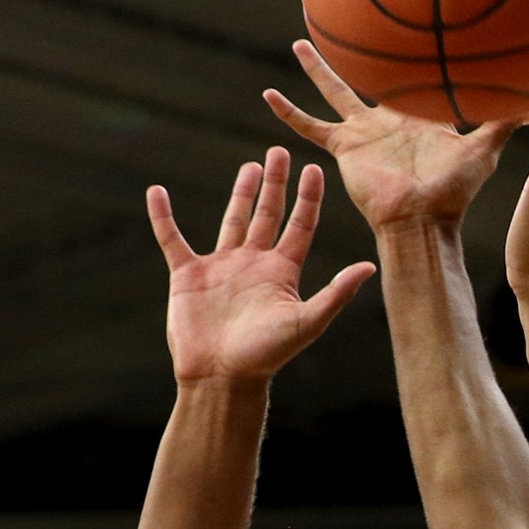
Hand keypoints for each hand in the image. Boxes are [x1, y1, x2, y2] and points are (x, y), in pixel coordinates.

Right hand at [147, 149, 373, 382]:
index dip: (308, 199)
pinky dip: (162, 216)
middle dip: (276, 184)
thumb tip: (371, 267)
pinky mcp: (187, 275)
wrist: (222, 376)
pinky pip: (172, 239)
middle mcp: (254, 265)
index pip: (300, 226)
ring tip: (251, 166)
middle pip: (268, 215)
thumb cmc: (266, 354)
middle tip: (280, 152)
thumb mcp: (307, 321)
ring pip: (232, 220)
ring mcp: (221, 268)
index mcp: (283, 273)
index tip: (315, 169)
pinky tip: (157, 192)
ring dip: (240, 193)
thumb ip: (337, 293)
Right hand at [266, 41, 523, 232]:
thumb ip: (506, 123)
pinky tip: (266, 95)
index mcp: (419, 116)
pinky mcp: (344, 148)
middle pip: (371, 78)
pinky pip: (311, 127)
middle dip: (363, 54)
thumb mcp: (483, 149)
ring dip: (317, 69)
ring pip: (334, 92)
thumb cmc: (455, 191)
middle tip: (350, 22)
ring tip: (300, 44)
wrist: (422, 220)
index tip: (418, 30)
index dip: (420, 61)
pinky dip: (290, 114)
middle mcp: (390, 120)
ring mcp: (364, 134)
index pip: (417, 81)